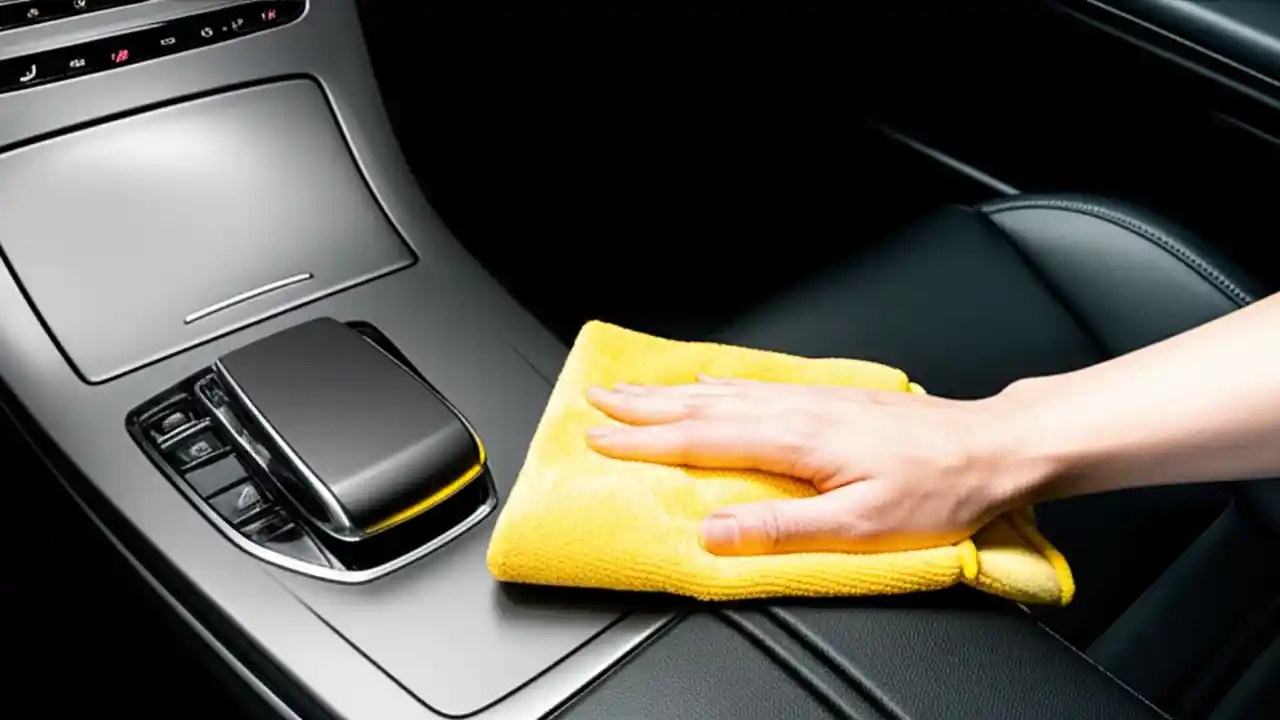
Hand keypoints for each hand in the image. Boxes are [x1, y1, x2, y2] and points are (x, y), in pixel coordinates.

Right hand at [586, 378, 1047, 554]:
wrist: (993, 447)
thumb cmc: (938, 489)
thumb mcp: (863, 526)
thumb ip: (783, 529)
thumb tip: (715, 533)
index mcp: (796, 439)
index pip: (702, 439)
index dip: (645, 441)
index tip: (600, 439)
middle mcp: (797, 410)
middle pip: (702, 404)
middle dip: (644, 405)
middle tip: (597, 401)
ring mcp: (813, 399)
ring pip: (724, 391)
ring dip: (672, 391)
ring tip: (634, 390)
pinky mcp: (829, 399)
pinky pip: (755, 384)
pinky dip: (718, 383)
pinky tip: (709, 381)